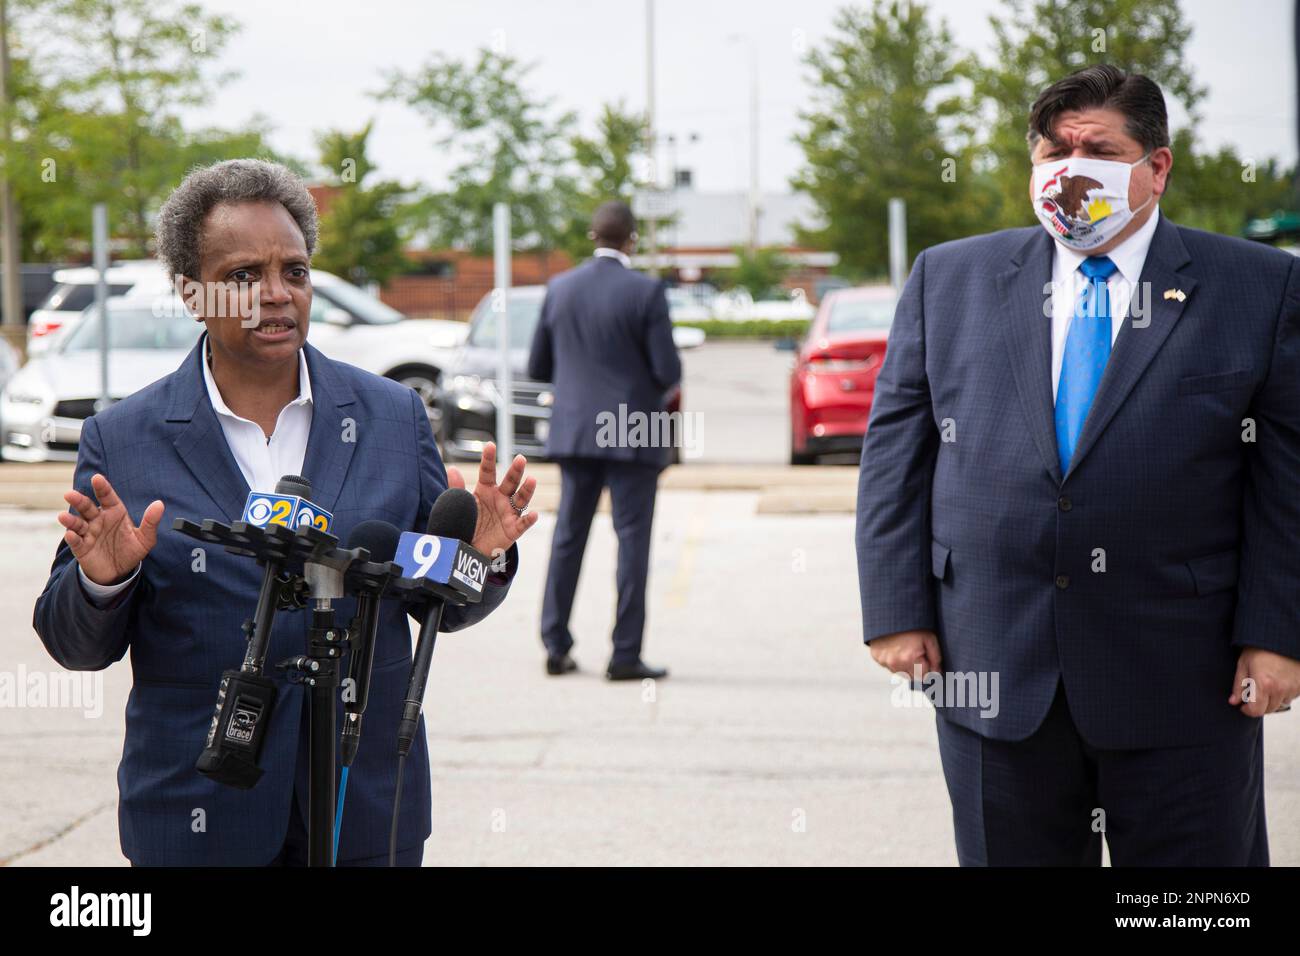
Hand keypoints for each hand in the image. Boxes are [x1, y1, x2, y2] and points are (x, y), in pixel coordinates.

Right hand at [58, 473, 163, 586]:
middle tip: (70, 494)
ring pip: (77, 523)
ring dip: (70, 520)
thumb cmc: (130, 550)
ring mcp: (88, 533)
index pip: (107, 497)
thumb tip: (160, 504)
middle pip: (87, 507)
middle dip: (79, 500)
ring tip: (63, 516)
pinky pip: (76, 541)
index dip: (102, 487)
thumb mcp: (145, 538)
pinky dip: (73, 538)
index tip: (97, 478)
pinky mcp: (82, 548)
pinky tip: (71, 535)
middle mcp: (98, 520)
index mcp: (114, 513)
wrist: (119, 571)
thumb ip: (150, 521)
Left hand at [446, 442, 539, 560]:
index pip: (488, 471)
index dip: (489, 459)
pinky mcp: (513, 529)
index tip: (490, 445)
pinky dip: (529, 519)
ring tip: (531, 480)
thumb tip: (452, 469)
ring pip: (521, 499)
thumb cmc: (468, 520)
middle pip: (510, 482)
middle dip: (516, 471)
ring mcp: (509, 512)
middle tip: (520, 459)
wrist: (470, 546)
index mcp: (486, 489)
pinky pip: (523, 523)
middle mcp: (501, 498)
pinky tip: (533, 514)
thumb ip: (456, 488)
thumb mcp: (462, 504)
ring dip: (527, 490)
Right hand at [869, 629, 942, 680]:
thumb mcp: (929, 638)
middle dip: (917, 669)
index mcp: (910, 659)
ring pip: (900, 673)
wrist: (890, 612)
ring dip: (905, 666)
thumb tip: (937, 674)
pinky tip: (896, 648)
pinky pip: (889, 666)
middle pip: (912, 677)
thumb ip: (936, 658)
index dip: (928, 667)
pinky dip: (894, 661)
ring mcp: (884, 661)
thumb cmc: (913, 625)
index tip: (928, 658)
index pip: (924, 676)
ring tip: (906, 649)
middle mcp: (895, 663)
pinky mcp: (877, 658)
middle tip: (917, 652)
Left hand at [1229, 647, 1299, 716]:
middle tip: (1252, 694)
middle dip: (1258, 705)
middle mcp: (1280, 689)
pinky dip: (1284, 693)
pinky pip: (1291, 696)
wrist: (1282, 636)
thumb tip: (1234, 702)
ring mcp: (1293, 687)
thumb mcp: (1243, 664)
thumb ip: (1238, 686)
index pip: (1256, 711)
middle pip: (1268, 709)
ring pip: (1280, 703)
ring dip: (1272, 699)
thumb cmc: (1260, 648)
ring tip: (1266, 684)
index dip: (1247, 711)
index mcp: (1264, 684)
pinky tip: (1278, 680)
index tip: (1243, 706)